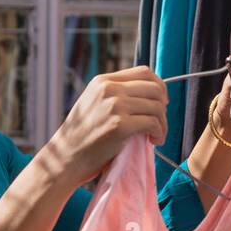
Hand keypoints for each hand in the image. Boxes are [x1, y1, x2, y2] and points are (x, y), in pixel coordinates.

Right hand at [50, 66, 167, 185]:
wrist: (66, 157)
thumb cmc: (83, 136)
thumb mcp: (95, 103)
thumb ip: (116, 95)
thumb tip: (151, 93)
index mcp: (103, 81)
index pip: (144, 72)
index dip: (159, 86)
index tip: (161, 103)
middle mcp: (109, 89)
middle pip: (155, 88)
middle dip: (163, 107)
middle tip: (160, 123)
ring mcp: (114, 106)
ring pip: (157, 107)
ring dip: (163, 124)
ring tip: (156, 136)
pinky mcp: (120, 125)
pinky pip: (153, 123)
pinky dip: (160, 133)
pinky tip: (154, 141)